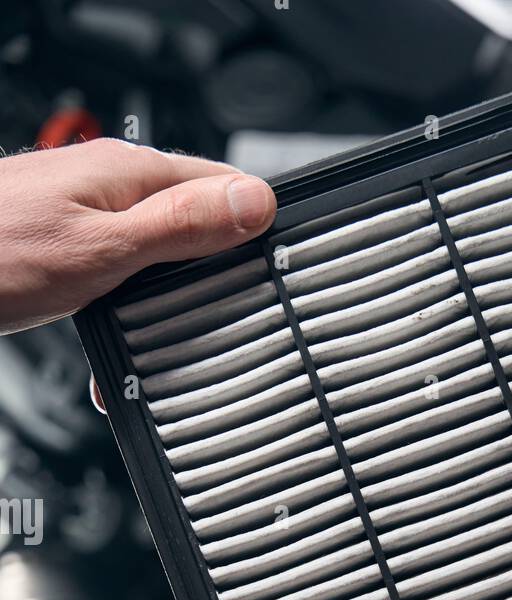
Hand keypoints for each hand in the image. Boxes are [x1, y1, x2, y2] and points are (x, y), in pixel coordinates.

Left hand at [0, 139, 275, 332]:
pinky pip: (124, 275)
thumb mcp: (106, 249)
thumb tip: (255, 202)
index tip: (279, 269)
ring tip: (178, 340)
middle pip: (197, 221)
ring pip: (161, 254)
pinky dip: (130, 314)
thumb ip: (183, 226)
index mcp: (131, 174)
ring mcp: (90, 214)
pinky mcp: (69, 247)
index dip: (259, 226)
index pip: (227, 184)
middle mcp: (112, 186)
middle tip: (235, 318)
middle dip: (217, 272)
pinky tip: (121, 350)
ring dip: (170, 300)